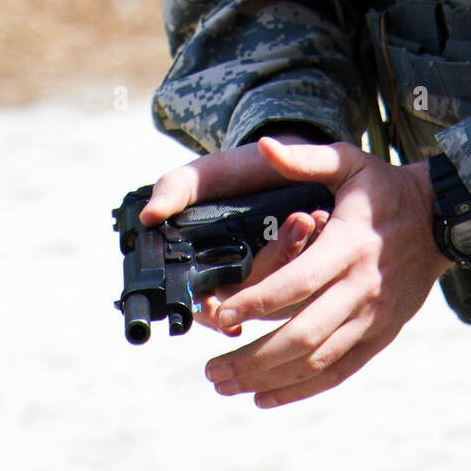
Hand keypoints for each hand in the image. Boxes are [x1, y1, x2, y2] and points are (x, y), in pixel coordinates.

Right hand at [138, 129, 330, 337]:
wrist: (278, 156)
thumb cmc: (234, 172)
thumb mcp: (202, 175)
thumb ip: (175, 189)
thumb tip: (150, 215)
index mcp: (205, 269)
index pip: (206, 308)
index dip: (217, 313)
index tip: (236, 304)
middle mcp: (239, 282)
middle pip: (254, 294)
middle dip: (277, 258)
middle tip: (298, 220)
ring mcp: (273, 279)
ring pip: (285, 290)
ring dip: (299, 253)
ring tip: (310, 216)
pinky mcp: (302, 271)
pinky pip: (310, 275)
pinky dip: (316, 247)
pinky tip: (320, 217)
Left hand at [203, 136, 452, 406]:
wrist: (441, 220)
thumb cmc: (386, 188)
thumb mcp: (349, 162)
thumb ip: (305, 158)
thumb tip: (265, 146)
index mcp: (348, 245)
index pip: (299, 281)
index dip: (258, 300)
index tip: (221, 312)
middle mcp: (361, 286)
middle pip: (303, 334)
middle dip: (253, 357)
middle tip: (211, 368)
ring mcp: (373, 316)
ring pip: (318, 360)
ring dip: (269, 378)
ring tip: (227, 384)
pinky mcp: (381, 334)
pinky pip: (340, 370)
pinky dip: (302, 389)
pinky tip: (266, 396)